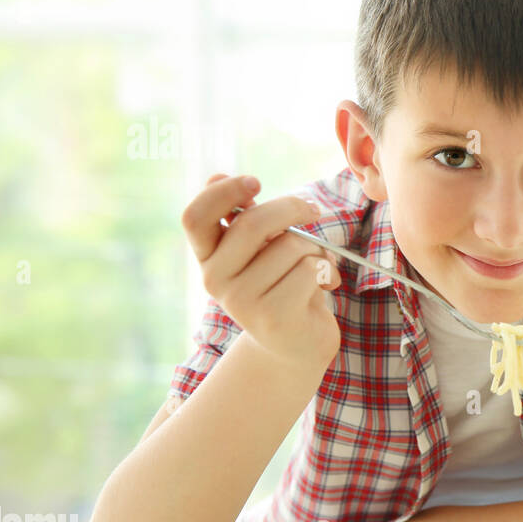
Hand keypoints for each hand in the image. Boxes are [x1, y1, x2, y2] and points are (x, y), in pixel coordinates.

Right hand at [181, 173, 341, 368]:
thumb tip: (216, 176)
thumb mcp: (261, 250)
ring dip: (316, 249)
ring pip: (289, 245)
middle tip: (313, 209)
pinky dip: (327, 270)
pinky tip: (325, 285)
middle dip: (292, 208)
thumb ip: (243, 217)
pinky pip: (308, 269)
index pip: (195, 217)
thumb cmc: (281, 285)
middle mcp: (215, 280)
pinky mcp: (273, 316)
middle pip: (252, 224)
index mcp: (207, 257)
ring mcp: (241, 301)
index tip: (255, 183)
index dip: (222, 193)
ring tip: (318, 266)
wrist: (296, 346)